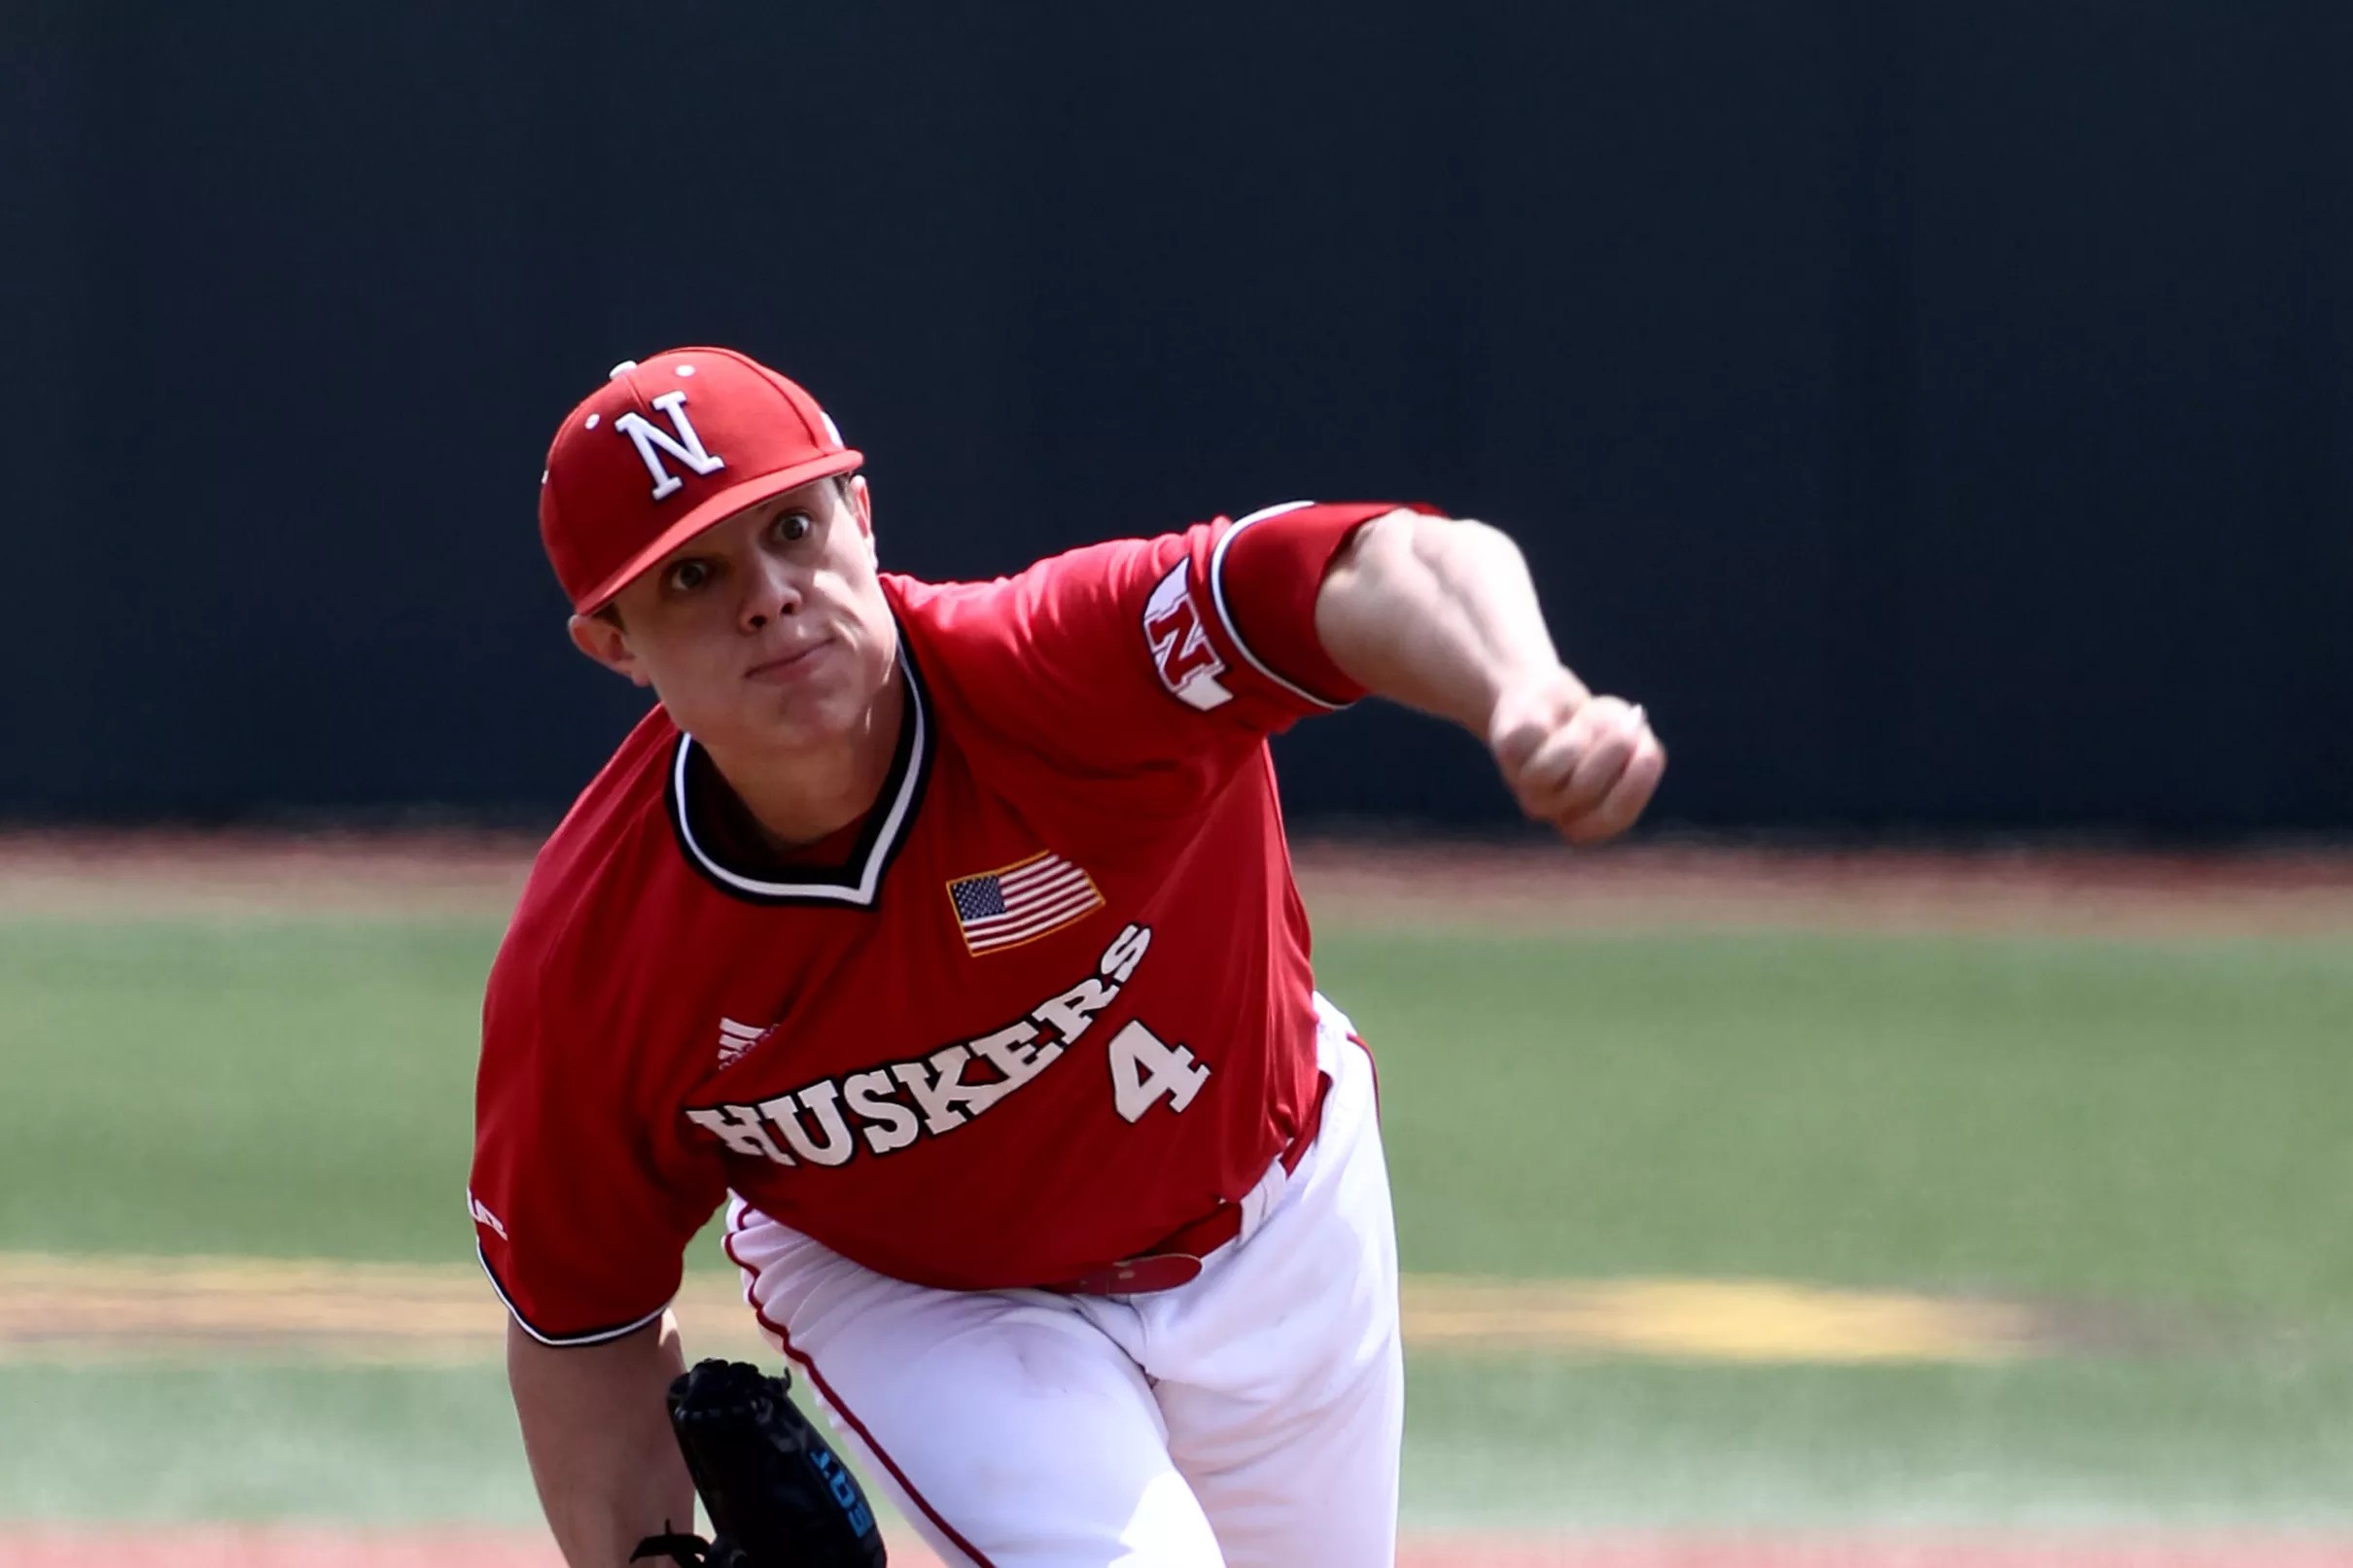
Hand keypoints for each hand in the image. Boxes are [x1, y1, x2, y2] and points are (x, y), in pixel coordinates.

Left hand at [1486, 672, 1665, 845]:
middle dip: (1612, 748)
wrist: (1547, 697)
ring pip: (1552, 767)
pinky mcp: (1506, 750)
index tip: (1649, 752)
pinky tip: (1553, 716)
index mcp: (1591, 816)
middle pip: (1584, 787)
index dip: (1634, 785)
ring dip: (1581, 731)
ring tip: (1587, 716)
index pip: (1614, 817)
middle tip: (1625, 722)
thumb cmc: (1596, 723)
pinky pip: (1532, 735)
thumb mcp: (1630, 735)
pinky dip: (1552, 717)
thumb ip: (1638, 747)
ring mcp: (1525, 784)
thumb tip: (1631, 744)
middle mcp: (1555, 810)